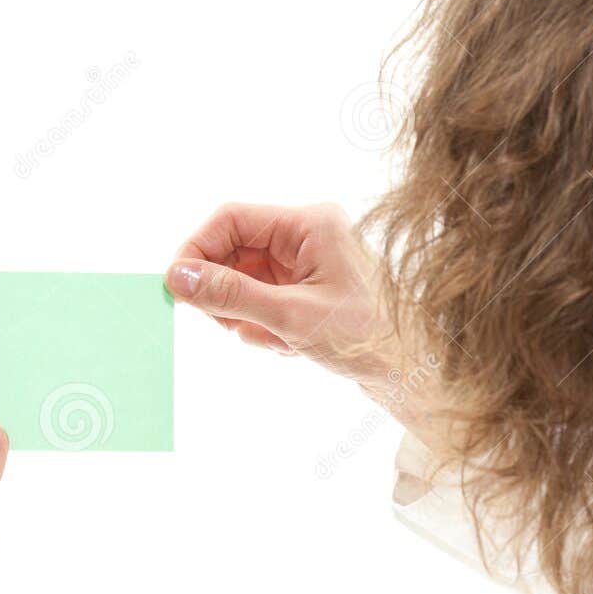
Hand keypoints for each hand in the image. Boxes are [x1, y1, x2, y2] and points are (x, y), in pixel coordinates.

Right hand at [164, 202, 401, 402]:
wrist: (415, 374)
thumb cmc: (367, 339)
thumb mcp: (290, 318)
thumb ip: (231, 295)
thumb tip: (178, 277)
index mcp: (311, 224)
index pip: (233, 219)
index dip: (198, 249)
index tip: (178, 286)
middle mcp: (310, 235)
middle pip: (237, 250)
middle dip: (228, 292)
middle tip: (228, 326)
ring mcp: (311, 264)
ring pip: (248, 281)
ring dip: (249, 317)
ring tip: (276, 341)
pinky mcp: (312, 291)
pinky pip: (267, 301)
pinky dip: (267, 327)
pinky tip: (291, 347)